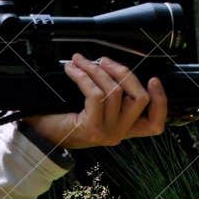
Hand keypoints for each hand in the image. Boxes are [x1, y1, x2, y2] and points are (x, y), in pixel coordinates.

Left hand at [25, 54, 167, 149]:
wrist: (38, 138)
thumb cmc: (62, 120)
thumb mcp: (92, 108)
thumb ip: (110, 95)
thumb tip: (113, 67)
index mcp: (123, 129)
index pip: (154, 123)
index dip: (160, 101)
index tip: (154, 79)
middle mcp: (119, 133)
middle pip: (139, 98)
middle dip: (122, 71)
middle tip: (102, 60)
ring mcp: (107, 132)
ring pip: (115, 91)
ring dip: (96, 70)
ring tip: (80, 61)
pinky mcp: (92, 128)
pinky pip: (96, 94)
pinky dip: (84, 76)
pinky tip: (72, 69)